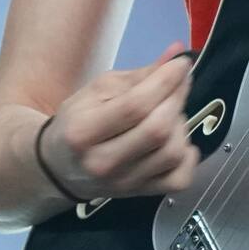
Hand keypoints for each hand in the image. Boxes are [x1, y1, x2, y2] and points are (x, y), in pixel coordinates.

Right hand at [38, 42, 201, 199]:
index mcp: (84, 131)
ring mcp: (124, 183)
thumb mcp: (97, 90)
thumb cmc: (79, 120)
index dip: (166, 80)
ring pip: (173, 152)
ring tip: (169, 113)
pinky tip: (177, 140)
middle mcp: (103, 163)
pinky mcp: (141, 195)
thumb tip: (177, 55)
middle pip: (158, 129)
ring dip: (181, 125)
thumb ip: (139, 75)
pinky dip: (188, 157)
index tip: (181, 63)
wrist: (60, 167)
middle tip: (178, 83)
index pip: (136, 105)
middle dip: (176, 98)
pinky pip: (180, 179)